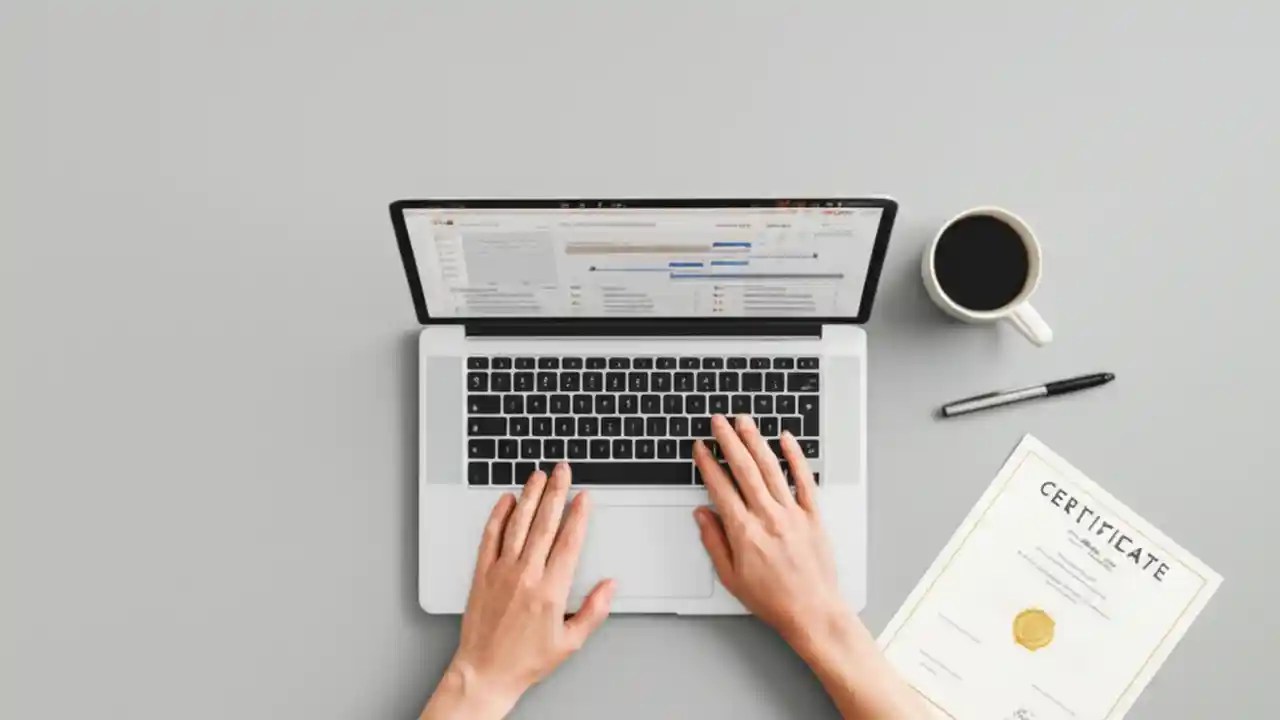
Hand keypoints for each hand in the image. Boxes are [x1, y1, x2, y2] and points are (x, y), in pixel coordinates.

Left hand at [421, 464, 614, 719]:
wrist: (485, 672)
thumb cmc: (526, 660)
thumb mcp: (570, 642)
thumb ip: (594, 611)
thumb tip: (610, 585)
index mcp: (551, 591)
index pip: (569, 542)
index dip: (578, 515)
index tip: (584, 497)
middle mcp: (526, 575)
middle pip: (544, 524)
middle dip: (556, 492)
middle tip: (563, 470)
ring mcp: (501, 572)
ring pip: (518, 524)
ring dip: (530, 496)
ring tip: (538, 476)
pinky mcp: (481, 574)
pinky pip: (490, 537)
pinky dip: (498, 516)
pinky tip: (506, 500)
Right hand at [693, 415, 925, 718]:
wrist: (812, 612)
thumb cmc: (772, 600)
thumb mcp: (730, 577)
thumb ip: (714, 541)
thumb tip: (702, 514)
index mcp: (744, 531)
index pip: (720, 487)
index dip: (707, 464)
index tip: (699, 448)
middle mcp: (768, 516)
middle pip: (744, 468)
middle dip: (728, 441)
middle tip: (718, 421)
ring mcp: (792, 513)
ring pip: (770, 468)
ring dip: (755, 441)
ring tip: (744, 422)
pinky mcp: (813, 515)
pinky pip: (803, 479)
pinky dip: (795, 456)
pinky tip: (786, 439)